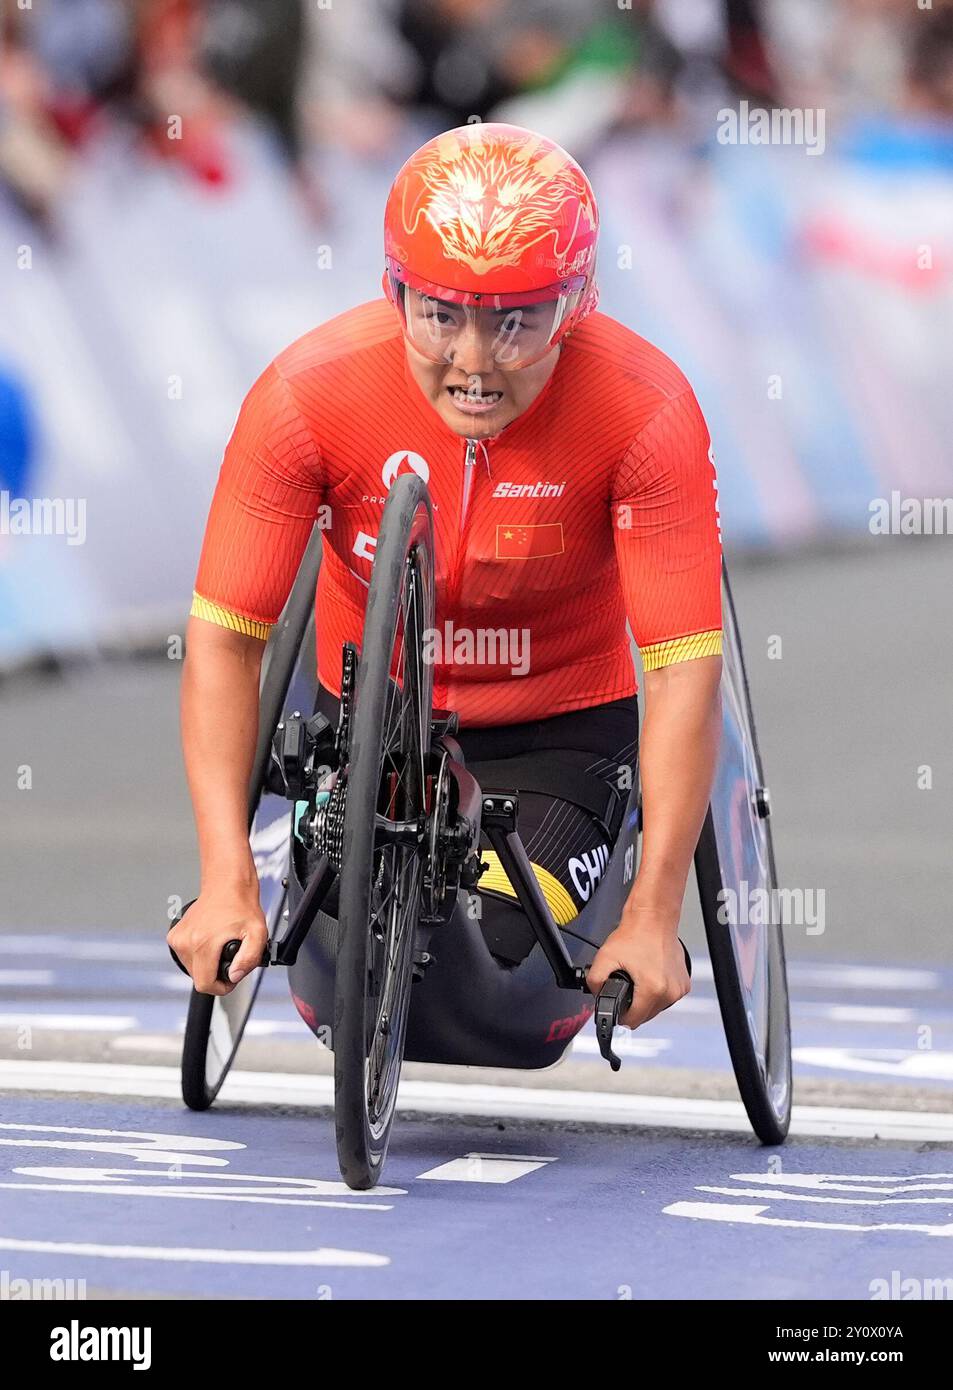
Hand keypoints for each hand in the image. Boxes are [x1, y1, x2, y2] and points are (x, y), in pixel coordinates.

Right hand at [167, 886, 266, 995]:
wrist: (226, 885)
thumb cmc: (241, 905)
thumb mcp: (257, 933)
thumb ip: (249, 959)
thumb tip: (234, 976)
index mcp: (203, 943)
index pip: (205, 984)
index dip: (222, 987)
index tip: (232, 977)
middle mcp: (186, 941)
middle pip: (199, 978)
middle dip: (216, 973)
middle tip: (231, 956)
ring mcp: (178, 938)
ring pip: (192, 968)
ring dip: (208, 964)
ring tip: (221, 945)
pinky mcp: (174, 935)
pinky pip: (186, 956)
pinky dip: (199, 954)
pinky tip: (211, 940)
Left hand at [587, 915, 690, 1029]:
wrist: (654, 918)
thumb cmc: (636, 933)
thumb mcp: (605, 957)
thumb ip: (594, 981)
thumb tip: (596, 995)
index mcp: (653, 989)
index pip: (633, 1020)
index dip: (620, 1016)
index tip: (618, 1009)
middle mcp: (670, 991)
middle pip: (646, 1016)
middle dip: (634, 1006)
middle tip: (627, 986)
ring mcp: (679, 987)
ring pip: (657, 1007)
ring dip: (646, 999)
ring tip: (639, 979)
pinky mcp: (684, 982)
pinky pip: (666, 997)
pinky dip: (657, 991)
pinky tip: (650, 976)